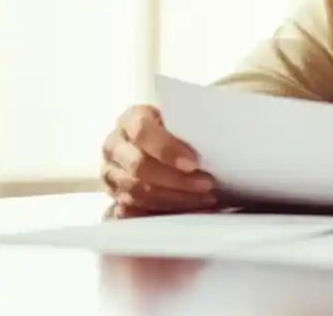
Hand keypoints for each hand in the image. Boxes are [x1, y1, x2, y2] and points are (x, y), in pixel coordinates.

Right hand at [102, 105, 220, 215]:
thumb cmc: (176, 130)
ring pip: (137, 193)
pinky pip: (132, 213)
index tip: (194, 162)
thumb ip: (192, 124)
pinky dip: (160, 214)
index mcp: (130, 119)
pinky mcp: (115, 197)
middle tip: (207, 184)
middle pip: (139, 167)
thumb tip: (222, 133)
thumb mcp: (182, 118)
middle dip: (177, 180)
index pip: (142, 132)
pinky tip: (186, 212)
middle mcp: (114, 146)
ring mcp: (111, 174)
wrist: (159, 145)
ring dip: (174, 199)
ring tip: (205, 199)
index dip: (167, 149)